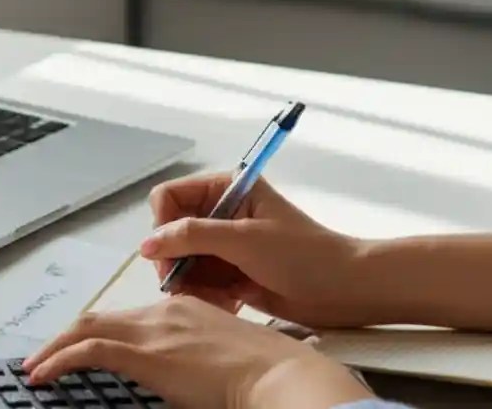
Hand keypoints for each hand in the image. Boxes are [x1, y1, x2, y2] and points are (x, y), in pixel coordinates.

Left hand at [23, 296, 373, 408]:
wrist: (277, 374)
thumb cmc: (264, 373)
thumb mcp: (225, 357)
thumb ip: (198, 357)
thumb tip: (185, 375)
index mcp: (185, 308)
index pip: (128, 316)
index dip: (99, 330)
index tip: (81, 347)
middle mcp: (165, 311)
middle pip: (102, 317)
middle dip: (68, 335)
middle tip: (46, 356)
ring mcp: (155, 330)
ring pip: (88, 328)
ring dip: (55, 347)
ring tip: (35, 366)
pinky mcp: (146, 353)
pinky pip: (89, 350)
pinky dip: (59, 359)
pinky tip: (43, 374)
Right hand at [141, 172, 379, 328]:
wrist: (344, 291)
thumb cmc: (304, 255)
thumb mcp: (245, 240)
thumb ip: (193, 237)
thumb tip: (147, 244)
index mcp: (228, 188)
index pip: (170, 197)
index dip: (162, 225)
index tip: (167, 255)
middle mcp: (223, 213)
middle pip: (172, 233)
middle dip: (175, 261)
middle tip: (182, 286)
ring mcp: (227, 245)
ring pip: (184, 263)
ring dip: (191, 283)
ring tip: (214, 298)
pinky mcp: (233, 273)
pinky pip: (201, 283)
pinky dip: (207, 296)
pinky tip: (228, 304)